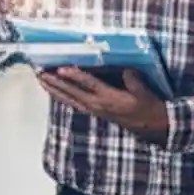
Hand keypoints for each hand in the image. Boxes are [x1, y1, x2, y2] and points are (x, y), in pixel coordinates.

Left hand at [36, 67, 169, 143]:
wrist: (152, 126)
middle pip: (72, 93)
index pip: (89, 84)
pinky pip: (74, 104)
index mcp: (110, 98)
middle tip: (41, 73)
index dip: (75, 76)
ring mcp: (95, 110)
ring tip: (41, 80)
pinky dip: (63, 97)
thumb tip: (124, 68)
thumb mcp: (143, 91)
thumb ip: (132, 79)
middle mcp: (98, 105)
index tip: (62, 68)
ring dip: (55, 90)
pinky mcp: (94, 112)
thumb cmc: (148, 107)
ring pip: (70, 99)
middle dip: (56, 83)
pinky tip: (55, 92)